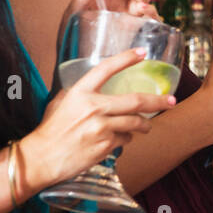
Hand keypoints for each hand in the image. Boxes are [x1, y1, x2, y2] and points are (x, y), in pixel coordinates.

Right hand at [20, 49, 176, 190]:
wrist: (41, 159)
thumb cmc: (50, 130)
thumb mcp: (61, 103)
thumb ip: (80, 93)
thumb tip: (97, 86)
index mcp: (80, 93)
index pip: (106, 69)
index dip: (126, 59)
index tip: (142, 53)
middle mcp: (93, 108)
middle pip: (135, 101)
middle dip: (158, 101)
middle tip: (171, 101)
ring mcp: (100, 128)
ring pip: (134, 123)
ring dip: (144, 124)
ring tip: (146, 125)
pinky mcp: (105, 146)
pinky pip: (125, 139)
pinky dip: (126, 138)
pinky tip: (121, 138)